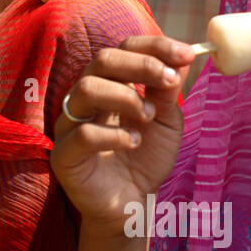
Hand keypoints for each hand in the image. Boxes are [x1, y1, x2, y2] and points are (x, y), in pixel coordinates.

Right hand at [50, 36, 194, 232]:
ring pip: (87, 88)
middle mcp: (85, 97)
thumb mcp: (165, 122)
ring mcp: (70, 124)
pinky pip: (83, 133)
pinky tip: (134, 142)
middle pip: (102, 60)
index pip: (124, 49)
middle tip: (170, 80)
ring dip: (126, 97)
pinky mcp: (64, 154)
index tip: (187, 54)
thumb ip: (167, 92)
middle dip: (141, 65)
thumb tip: (185, 56)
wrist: (131, 203)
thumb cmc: (145, 158)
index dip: (154, 46)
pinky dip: (114, 134)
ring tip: (148, 117)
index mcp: (109, 83)